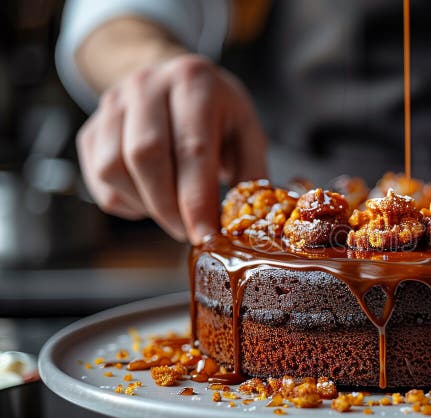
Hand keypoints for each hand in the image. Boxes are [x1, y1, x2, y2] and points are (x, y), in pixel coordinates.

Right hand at [77, 54, 266, 243]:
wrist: (172, 81)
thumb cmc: (216, 113)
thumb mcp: (246, 131)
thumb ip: (250, 173)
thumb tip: (244, 221)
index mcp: (193, 82)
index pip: (191, 148)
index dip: (197, 199)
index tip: (206, 234)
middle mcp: (147, 85)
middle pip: (145, 156)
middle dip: (168, 208)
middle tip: (189, 232)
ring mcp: (112, 104)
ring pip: (113, 169)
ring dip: (145, 205)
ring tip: (173, 212)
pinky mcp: (91, 129)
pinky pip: (99, 179)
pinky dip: (126, 201)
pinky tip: (151, 197)